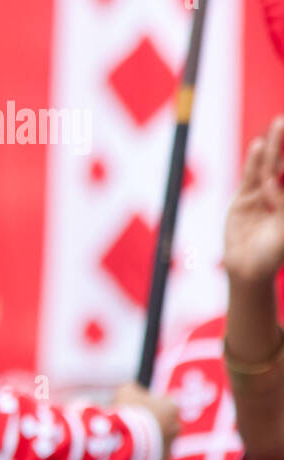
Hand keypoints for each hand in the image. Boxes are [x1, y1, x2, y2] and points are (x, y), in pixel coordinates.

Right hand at [113, 382, 178, 455]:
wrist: (126, 440)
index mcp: (171, 407)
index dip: (149, 408)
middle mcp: (176, 427)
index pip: (164, 405)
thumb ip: (132, 390)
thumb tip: (131, 393)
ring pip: (159, 446)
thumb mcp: (125, 392)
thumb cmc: (128, 412)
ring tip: (128, 446)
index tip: (136, 411)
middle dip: (151, 428)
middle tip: (132, 430)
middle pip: (164, 426)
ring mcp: (171, 447)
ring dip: (148, 445)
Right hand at [224, 115, 283, 284]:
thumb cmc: (272, 254)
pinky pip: (249, 176)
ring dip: (274, 146)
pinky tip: (258, 146)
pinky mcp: (243, 200)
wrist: (246, 271)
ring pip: (269, 165)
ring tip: (279, 125)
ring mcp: (261, 195)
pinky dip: (253, 162)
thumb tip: (276, 181)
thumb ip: (283, 206)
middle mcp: (280, 194)